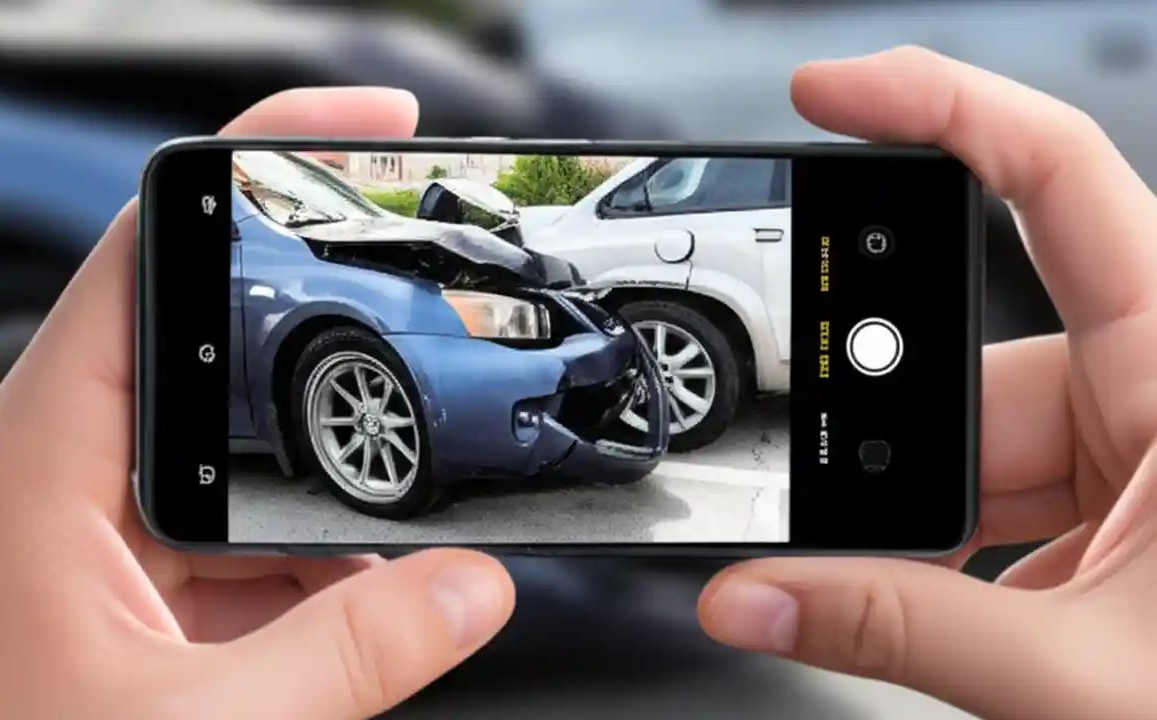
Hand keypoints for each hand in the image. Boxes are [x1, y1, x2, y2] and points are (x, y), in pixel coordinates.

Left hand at [0, 88, 513, 719]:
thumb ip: (354, 660)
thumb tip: (472, 591)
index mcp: (36, 467)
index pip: (147, 254)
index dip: (252, 163)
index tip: (352, 130)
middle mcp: (54, 481)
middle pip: (207, 342)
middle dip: (324, 331)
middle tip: (422, 309)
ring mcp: (89, 543)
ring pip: (233, 456)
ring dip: (326, 474)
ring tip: (411, 490)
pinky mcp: (117, 601)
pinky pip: (230, 543)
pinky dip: (305, 558)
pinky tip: (364, 591)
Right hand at [699, 46, 1156, 717]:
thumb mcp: (1085, 674)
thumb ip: (903, 634)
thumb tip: (757, 599)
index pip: (1058, 177)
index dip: (936, 106)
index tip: (830, 94)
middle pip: (979, 351)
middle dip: (890, 424)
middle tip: (834, 498)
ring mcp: (1137, 451)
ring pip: (979, 435)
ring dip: (921, 511)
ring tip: (902, 586)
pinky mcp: (1114, 505)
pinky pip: (999, 487)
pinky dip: (947, 543)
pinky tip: (936, 601)